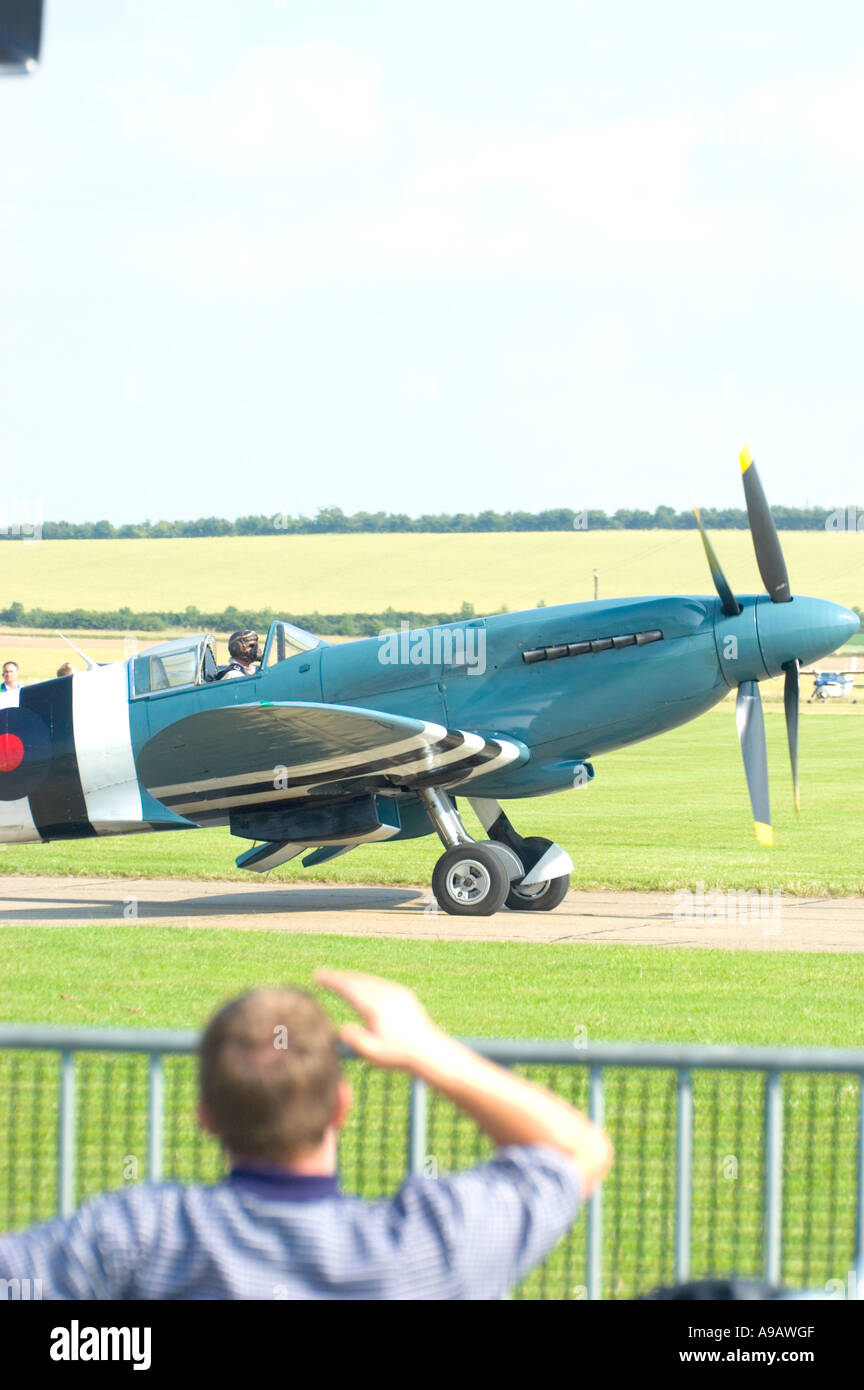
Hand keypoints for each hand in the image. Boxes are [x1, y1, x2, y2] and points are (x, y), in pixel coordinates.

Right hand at [315, 970, 444, 1070]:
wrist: (430, 1051)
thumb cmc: (399, 1056)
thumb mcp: (374, 1054)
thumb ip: (355, 1041)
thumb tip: (342, 1029)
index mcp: (376, 1007)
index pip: (349, 988)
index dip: (332, 981)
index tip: (317, 976)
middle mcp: (386, 995)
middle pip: (357, 980)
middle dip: (339, 977)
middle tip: (322, 974)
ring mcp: (397, 992)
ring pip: (369, 980)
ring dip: (352, 978)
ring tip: (337, 979)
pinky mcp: (404, 995)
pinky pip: (380, 983)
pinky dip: (366, 982)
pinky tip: (361, 986)